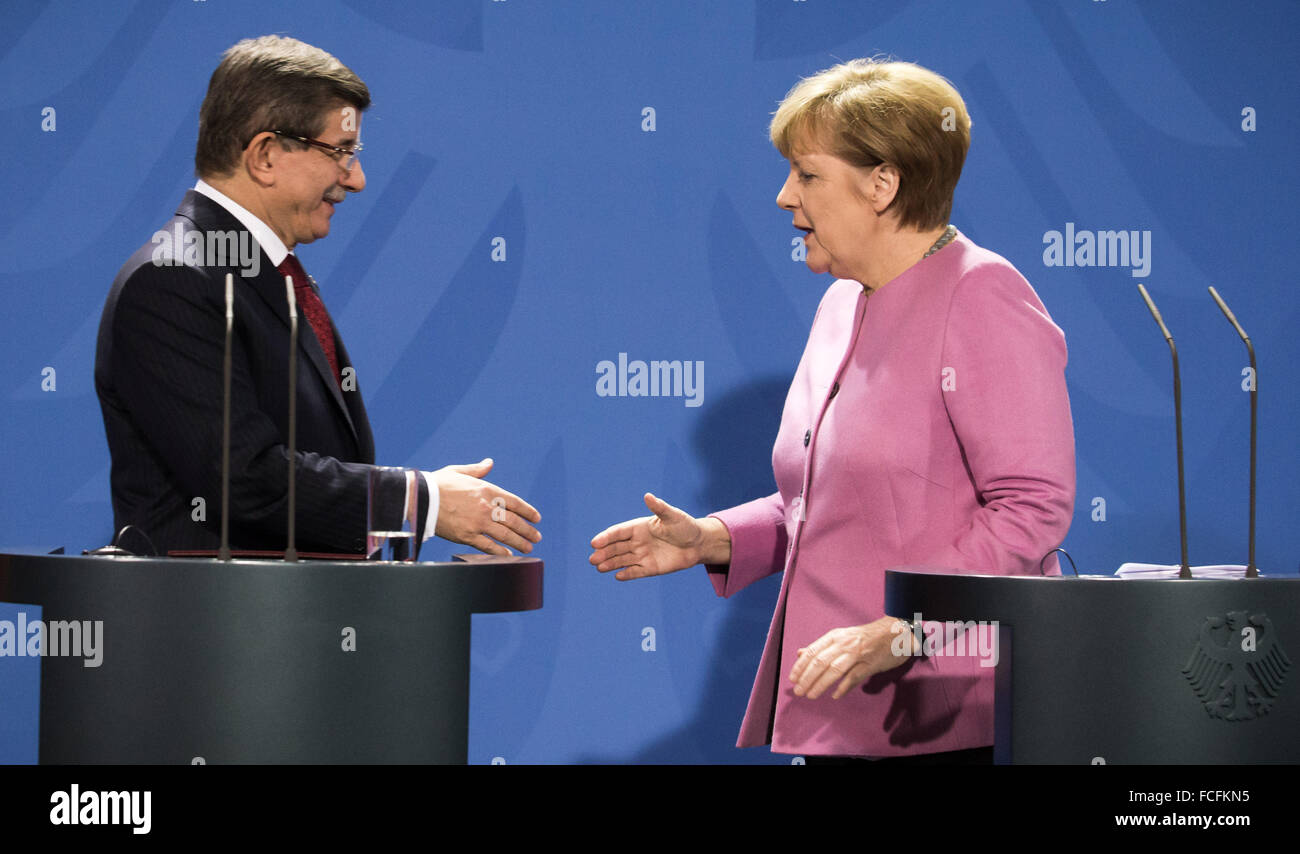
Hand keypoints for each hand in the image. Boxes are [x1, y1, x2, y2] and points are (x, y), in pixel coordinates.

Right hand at [432, 458, 540, 555]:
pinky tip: (508, 555)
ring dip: (519, 542)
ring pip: (504, 535)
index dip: (528, 512)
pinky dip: (500, 552)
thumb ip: (477, 470)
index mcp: (487, 490)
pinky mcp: (467, 536)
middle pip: (513, 521)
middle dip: (527, 530)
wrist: (420, 498)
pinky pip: (488, 546)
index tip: (536, 519)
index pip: (515, 502)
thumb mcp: (459, 471)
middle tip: (536, 537)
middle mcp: (486, 507)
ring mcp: (478, 523)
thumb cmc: (438, 483)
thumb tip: (489, 463)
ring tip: (528, 547)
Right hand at [589, 493, 726, 579]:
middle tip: (593, 559)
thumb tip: (648, 496)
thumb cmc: (685, 526)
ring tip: (599, 567)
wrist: (698, 544)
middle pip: (616, 547)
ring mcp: (643, 555)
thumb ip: (659, 508)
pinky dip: (626, 574)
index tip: (595, 542)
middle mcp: (638, 541)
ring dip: (610, 563)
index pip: (618, 532)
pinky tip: (617, 576)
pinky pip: (635, 572)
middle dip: (604, 552)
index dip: (606, 537)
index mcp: (639, 527)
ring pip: (622, 560)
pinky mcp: (650, 568)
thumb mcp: (673, 516)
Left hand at [789, 617, 918, 699]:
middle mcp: (843, 643)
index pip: (813, 651)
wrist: (895, 632)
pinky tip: (835, 695)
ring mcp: (857, 653)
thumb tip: (800, 654)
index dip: (801, 666)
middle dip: (807, 678)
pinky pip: (854, 676)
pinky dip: (843, 687)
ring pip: (834, 670)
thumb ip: (821, 647)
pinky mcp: (870, 663)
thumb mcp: (841, 637)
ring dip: (820, 684)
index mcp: (834, 636)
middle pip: (820, 662)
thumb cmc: (865, 637)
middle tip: (798, 691)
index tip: (792, 678)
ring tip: (811, 695)